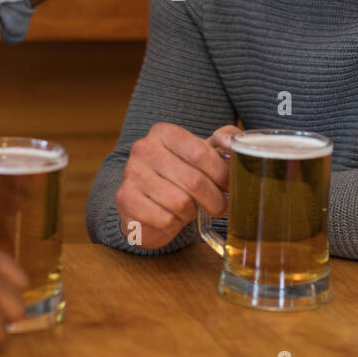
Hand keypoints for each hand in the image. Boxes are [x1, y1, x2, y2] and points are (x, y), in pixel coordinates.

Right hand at [115, 122, 235, 249]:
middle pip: (194, 181)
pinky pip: (164, 219)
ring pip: (181, 203)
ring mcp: (132, 174)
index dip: (223, 174)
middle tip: (219, 206)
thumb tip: (231, 141)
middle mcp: (144, 149)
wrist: (145, 198)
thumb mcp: (203, 152)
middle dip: (214, 199)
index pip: (201, 153)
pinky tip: (171, 217)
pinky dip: (174, 224)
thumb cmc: (180, 174)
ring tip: (189, 209)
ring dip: (191, 212)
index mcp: (163, 132)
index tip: (230, 186)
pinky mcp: (125, 200)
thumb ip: (224, 140)